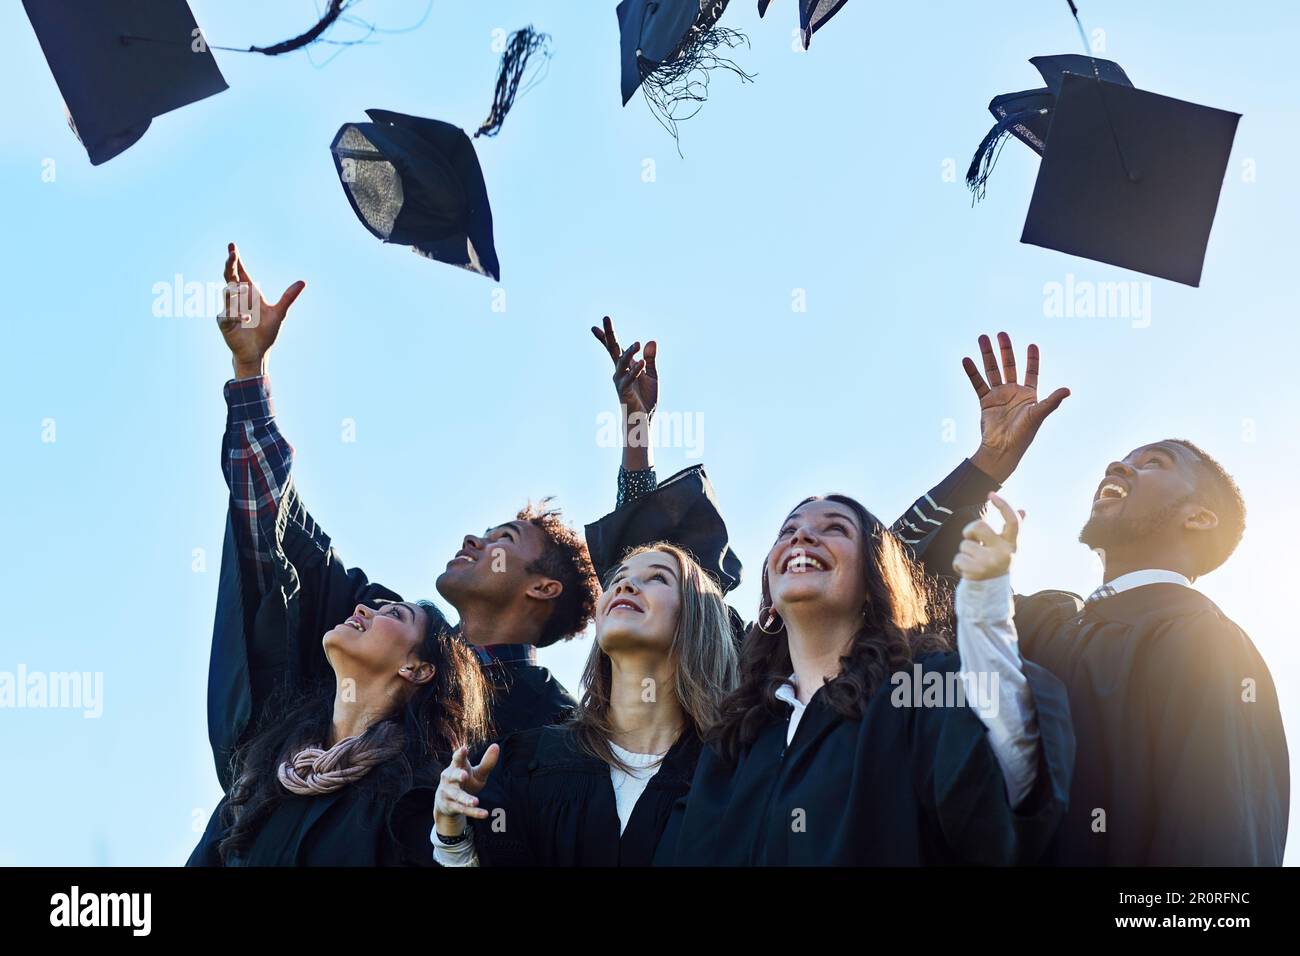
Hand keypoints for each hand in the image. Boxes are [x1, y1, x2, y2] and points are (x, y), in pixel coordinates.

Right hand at [217, 242, 305, 378]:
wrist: (257, 352)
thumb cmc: (266, 332)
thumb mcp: (279, 313)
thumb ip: (288, 297)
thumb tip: (303, 282)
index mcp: (249, 293)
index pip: (241, 272)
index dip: (236, 259)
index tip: (232, 246)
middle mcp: (237, 298)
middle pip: (230, 277)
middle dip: (230, 265)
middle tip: (231, 253)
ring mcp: (229, 309)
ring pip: (227, 294)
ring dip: (233, 291)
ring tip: (239, 287)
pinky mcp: (225, 323)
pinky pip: (227, 315)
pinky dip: (236, 315)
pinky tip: (247, 318)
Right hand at [433, 744, 498, 836]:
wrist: (446, 802)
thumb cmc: (465, 782)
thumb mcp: (476, 773)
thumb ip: (486, 762)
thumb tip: (496, 746)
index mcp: (456, 766)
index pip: (457, 759)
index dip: (460, 754)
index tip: (464, 749)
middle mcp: (449, 778)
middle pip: (452, 776)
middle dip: (457, 775)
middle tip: (464, 775)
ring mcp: (448, 793)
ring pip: (457, 795)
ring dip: (465, 799)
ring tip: (475, 801)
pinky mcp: (451, 806)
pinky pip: (463, 809)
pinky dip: (474, 812)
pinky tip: (485, 814)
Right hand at [591, 315, 657, 422]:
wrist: (642, 419)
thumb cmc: (645, 398)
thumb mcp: (651, 375)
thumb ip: (650, 359)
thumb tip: (651, 341)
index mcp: (625, 367)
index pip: (614, 349)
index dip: (606, 337)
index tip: (596, 325)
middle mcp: (619, 372)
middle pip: (613, 350)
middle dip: (609, 334)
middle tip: (605, 317)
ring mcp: (620, 381)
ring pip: (622, 363)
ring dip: (629, 353)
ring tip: (637, 344)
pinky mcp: (625, 392)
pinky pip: (629, 378)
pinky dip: (635, 370)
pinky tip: (641, 363)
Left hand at [953, 493, 1021, 580]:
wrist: (991, 589)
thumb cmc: (996, 559)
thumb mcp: (1005, 545)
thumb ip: (1011, 529)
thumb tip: (1023, 510)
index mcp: (1012, 544)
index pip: (1013, 521)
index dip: (1004, 506)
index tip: (991, 494)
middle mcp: (1004, 553)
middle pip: (979, 526)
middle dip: (969, 531)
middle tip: (972, 539)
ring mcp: (990, 563)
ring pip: (964, 544)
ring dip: (964, 552)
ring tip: (974, 561)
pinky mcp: (976, 572)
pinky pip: (957, 559)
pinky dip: (958, 564)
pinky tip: (968, 570)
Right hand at [963, 332, 1069, 482]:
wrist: (1002, 448)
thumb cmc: (1023, 434)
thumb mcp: (1039, 414)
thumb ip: (1052, 401)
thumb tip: (1068, 390)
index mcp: (1028, 394)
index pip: (1031, 371)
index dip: (1032, 359)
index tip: (1031, 345)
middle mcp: (1013, 392)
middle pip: (1009, 365)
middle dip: (1005, 349)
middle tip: (1001, 334)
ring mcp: (998, 395)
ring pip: (992, 370)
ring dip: (987, 355)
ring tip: (982, 338)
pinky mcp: (985, 401)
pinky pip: (978, 383)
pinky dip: (972, 372)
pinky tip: (967, 360)